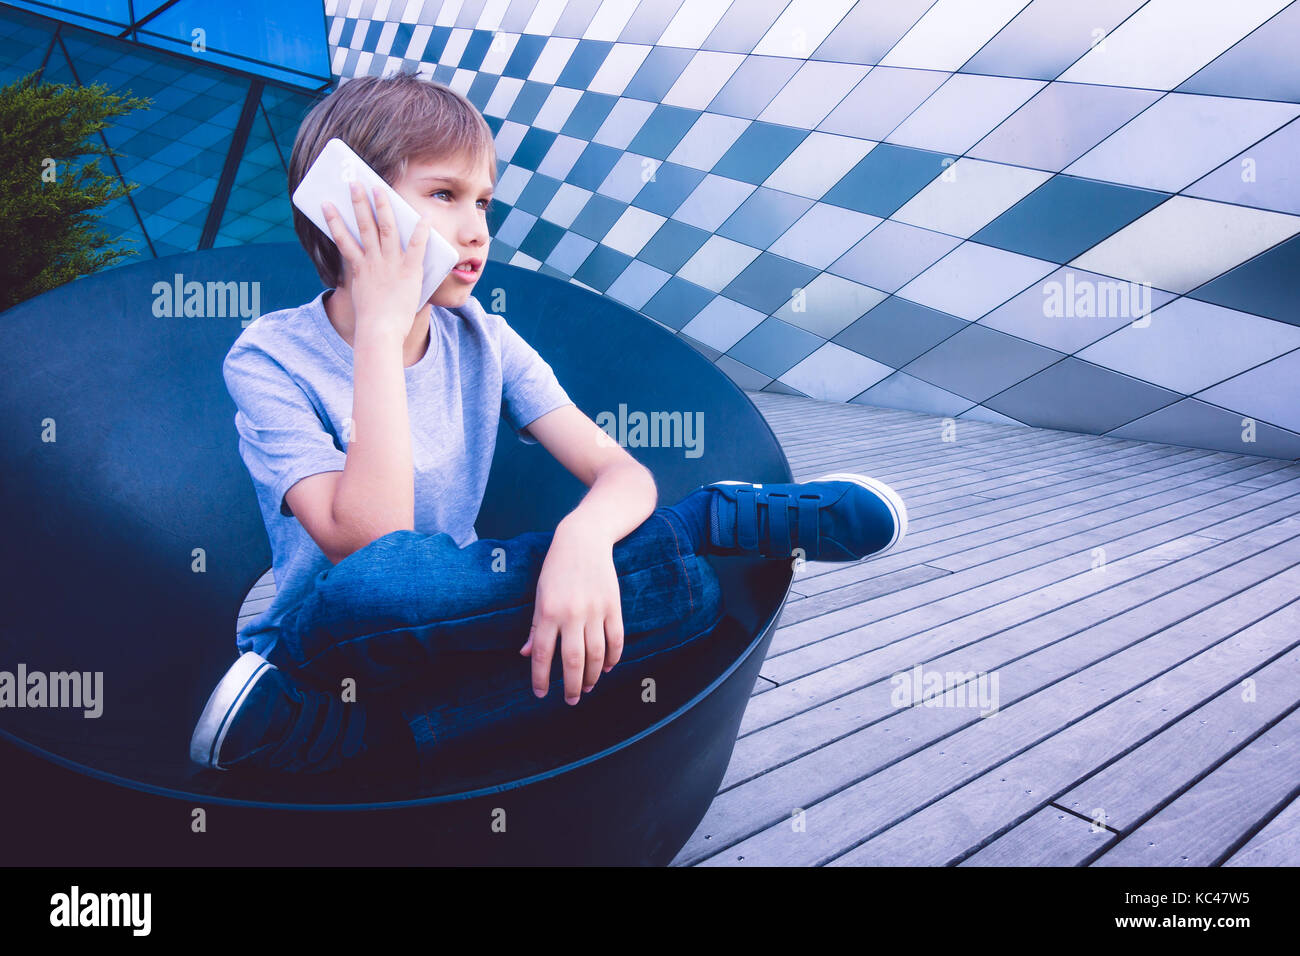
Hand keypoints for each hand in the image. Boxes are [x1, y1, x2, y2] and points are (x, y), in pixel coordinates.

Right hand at [321, 181, 430, 342]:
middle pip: (364, 226)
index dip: (334, 220)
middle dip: (358, 202)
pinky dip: (419, 231)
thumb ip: (363, 280)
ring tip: (378, 188)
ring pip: (385, 229)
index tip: (327, 203)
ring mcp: (390, 265)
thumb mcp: (363, 296)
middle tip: (354, 182)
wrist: (380, 333)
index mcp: (360, 268)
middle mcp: (373, 262)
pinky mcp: (409, 272)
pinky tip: (422, 216)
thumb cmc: (372, 321)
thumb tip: (363, 271)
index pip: (343, 239)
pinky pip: (415, 246)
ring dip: (381, 206)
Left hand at [520, 520, 623, 704]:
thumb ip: (536, 627)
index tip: (541, 693)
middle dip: (572, 686)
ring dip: (593, 676)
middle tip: (572, 700)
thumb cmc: (556, 569)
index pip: (543, 655)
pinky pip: (616, 639)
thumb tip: (526, 655)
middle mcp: (572, 615)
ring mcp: (595, 611)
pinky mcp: (614, 606)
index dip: (541, 678)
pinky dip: (613, 657)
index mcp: (548, 612)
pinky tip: (608, 667)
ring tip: (589, 688)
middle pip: (573, 661)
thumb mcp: (540, 595)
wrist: (583, 540)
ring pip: (596, 654)